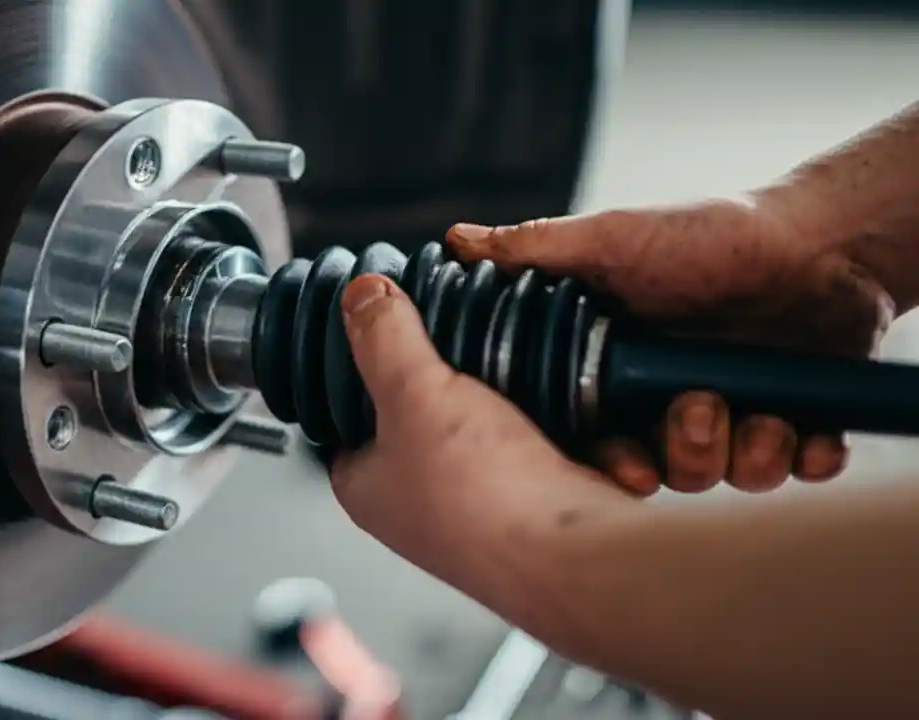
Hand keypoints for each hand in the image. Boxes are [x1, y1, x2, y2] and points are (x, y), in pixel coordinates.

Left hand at [330, 274, 637, 648]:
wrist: (578, 555)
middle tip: (465, 345)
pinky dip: (556, 424)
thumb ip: (384, 338)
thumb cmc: (482, 501)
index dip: (360, 373)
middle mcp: (419, 504)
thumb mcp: (413, 392)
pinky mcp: (537, 504)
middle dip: (453, 377)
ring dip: (511, 397)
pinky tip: (562, 411)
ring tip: (518, 375)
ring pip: (491, 426)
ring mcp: (480, 507)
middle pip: (423, 414)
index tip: (382, 332)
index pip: (346, 417)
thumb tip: (360, 297)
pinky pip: (543, 444)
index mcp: (368, 486)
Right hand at [447, 195, 895, 493]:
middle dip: (682, 455)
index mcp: (618, 368)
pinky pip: (794, 467)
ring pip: (723, 475)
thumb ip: (535, 252)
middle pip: (659, 468)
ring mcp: (733, 410)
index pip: (591, 436)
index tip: (625, 463)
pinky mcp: (794, 419)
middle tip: (699, 414)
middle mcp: (667, 397)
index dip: (604, 460)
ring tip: (762, 415)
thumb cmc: (708, 235)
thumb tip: (457, 241)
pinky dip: (805, 459)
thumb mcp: (610, 238)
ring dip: (744, 456)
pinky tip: (812, 439)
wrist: (817, 236)